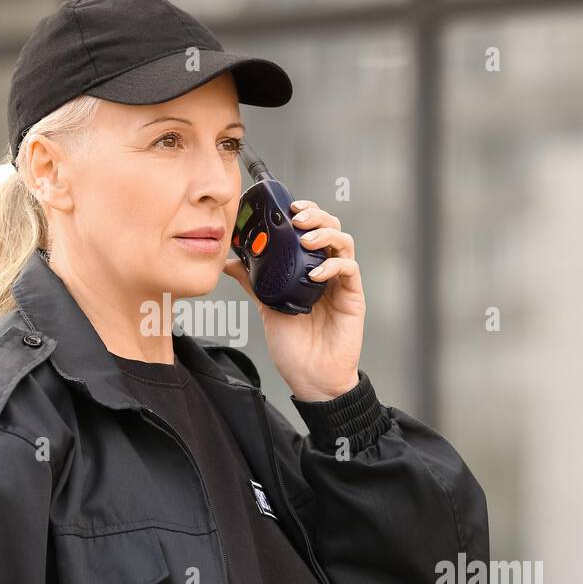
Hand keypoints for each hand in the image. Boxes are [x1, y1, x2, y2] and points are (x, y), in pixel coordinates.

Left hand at [223, 199, 365, 401]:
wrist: (310, 377)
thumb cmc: (294, 345)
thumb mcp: (266, 306)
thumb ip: (253, 282)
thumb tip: (229, 262)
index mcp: (308, 269)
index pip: (311, 230)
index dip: (304, 212)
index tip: (287, 206)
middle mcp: (327, 271)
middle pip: (331, 228)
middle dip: (317, 216)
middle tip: (297, 217)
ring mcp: (341, 283)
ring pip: (344, 242)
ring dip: (326, 234)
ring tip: (306, 239)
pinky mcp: (353, 297)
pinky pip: (349, 270)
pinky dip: (333, 266)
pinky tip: (315, 274)